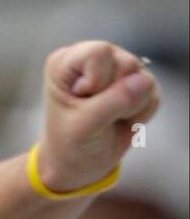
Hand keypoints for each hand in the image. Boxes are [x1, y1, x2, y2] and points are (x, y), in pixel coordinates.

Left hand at [36, 40, 160, 191]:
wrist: (78, 165)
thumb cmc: (69, 143)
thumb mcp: (83, 127)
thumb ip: (112, 102)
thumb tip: (144, 81)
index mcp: (65, 62)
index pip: (99, 53)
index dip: (97, 81)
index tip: (81, 101)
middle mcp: (93, 59)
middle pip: (126, 63)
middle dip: (115, 96)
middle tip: (95, 114)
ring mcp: (118, 69)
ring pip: (144, 79)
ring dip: (129, 108)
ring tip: (107, 119)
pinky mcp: (138, 84)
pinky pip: (154, 95)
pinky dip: (140, 114)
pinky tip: (120, 120)